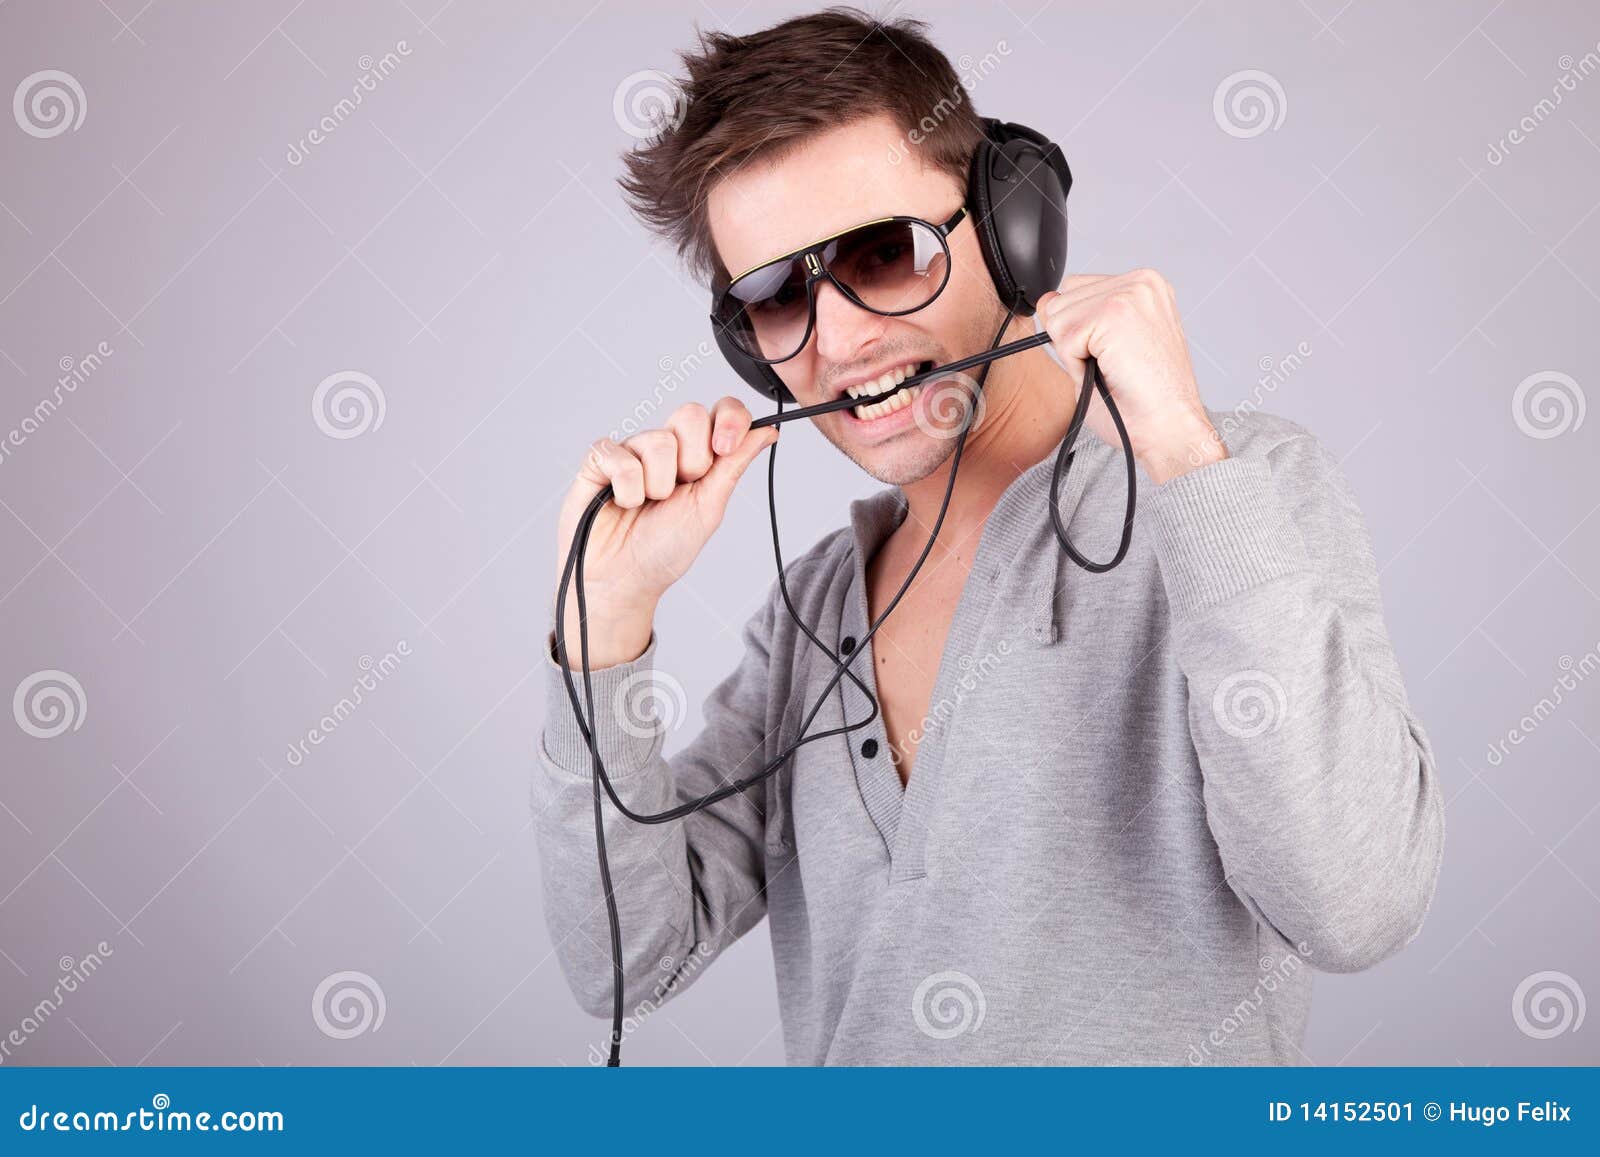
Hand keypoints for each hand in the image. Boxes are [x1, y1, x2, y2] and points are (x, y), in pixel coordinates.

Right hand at [554, 398, 776, 668]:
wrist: (625, 580)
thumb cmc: (664, 549)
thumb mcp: (710, 507)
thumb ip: (734, 465)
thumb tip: (768, 431)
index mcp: (698, 454)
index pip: (721, 411)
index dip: (729, 419)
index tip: (726, 448)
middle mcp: (666, 446)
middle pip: (690, 414)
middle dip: (692, 461)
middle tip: (678, 493)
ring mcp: (632, 450)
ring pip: (657, 440)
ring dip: (657, 485)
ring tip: (646, 505)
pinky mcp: (600, 460)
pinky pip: (620, 456)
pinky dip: (627, 490)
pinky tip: (623, 504)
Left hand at [1035, 269, 1225, 484]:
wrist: (1170, 428)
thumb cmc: (1141, 402)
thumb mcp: (1100, 350)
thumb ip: (1074, 321)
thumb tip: (1044, 302)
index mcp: (1143, 287)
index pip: (1075, 289)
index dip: (1079, 330)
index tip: (1111, 354)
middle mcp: (1141, 281)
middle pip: (1062, 299)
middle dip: (1074, 341)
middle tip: (1114, 367)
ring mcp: (1130, 292)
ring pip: (1058, 318)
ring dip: (1076, 354)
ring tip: (1113, 370)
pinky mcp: (1115, 312)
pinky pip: (1064, 338)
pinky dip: (1077, 365)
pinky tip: (1110, 372)